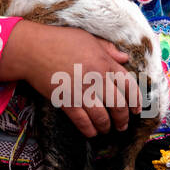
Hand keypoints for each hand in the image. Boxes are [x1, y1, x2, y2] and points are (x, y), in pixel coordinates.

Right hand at [0, 18, 140, 137]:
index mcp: (104, 62)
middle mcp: (96, 79)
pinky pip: (82, 121)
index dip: (136, 100)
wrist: (31, 49)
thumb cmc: (58, 39)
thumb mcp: (87, 37)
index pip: (129, 85)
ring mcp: (81, 92)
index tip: (137, 110)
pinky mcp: (66, 101)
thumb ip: (107, 48)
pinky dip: (89, 130)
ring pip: (102, 117)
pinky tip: (92, 132)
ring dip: (107, 126)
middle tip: (123, 125)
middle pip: (118, 105)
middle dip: (123, 118)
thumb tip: (125, 59)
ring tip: (107, 129)